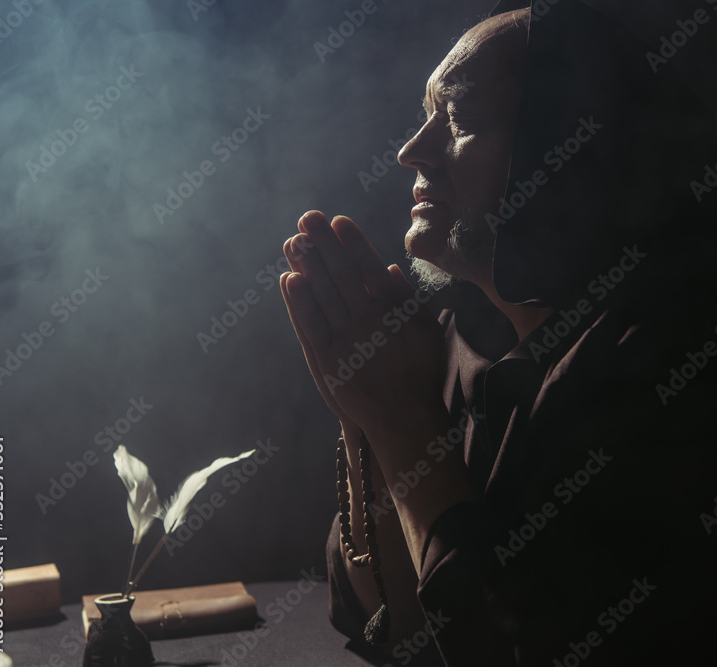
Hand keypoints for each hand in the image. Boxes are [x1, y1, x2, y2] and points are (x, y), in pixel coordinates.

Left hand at [280, 211, 447, 433]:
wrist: (404, 418)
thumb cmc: (421, 373)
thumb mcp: (427, 331)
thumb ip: (408, 298)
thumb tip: (389, 267)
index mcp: (394, 311)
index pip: (369, 268)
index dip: (352, 243)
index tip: (338, 221)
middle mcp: (368, 321)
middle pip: (342, 275)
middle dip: (324, 244)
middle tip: (308, 217)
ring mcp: (346, 340)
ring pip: (323, 295)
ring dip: (307, 265)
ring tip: (295, 239)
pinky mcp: (327, 360)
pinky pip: (310, 325)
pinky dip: (299, 302)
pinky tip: (289, 278)